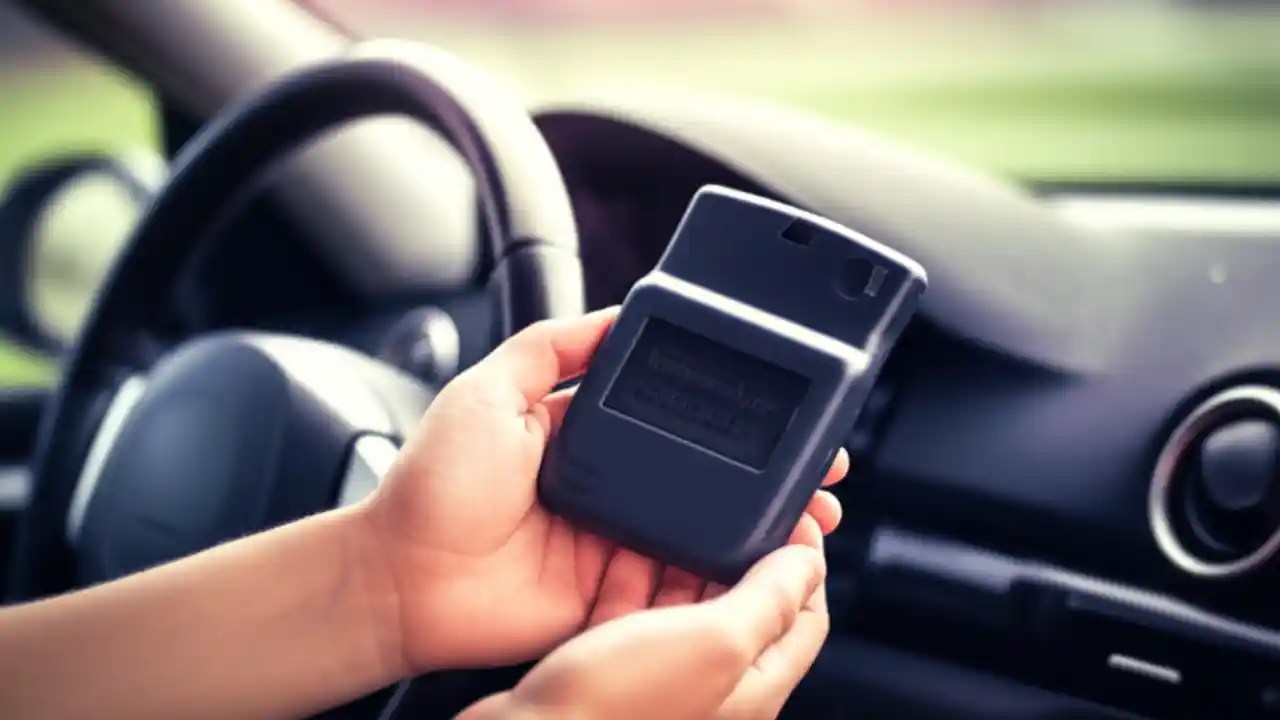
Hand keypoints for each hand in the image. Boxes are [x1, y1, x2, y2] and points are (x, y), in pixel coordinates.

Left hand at [358, 309, 848, 671]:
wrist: (401, 578)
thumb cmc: (432, 485)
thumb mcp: (489, 387)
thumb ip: (554, 345)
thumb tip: (618, 311)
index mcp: (589, 438)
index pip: (677, 419)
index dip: (729, 415)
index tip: (779, 406)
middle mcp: (613, 491)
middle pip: (707, 480)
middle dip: (769, 477)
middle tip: (821, 471)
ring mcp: (617, 547)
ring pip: (707, 536)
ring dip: (763, 530)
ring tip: (813, 519)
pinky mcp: (614, 597)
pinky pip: (680, 590)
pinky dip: (726, 582)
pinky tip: (769, 569)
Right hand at [460, 525, 830, 719]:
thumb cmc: (615, 709)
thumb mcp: (714, 641)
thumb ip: (769, 600)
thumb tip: (809, 562)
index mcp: (752, 687)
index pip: (806, 617)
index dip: (803, 563)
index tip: (790, 517)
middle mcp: (712, 686)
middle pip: (747, 605)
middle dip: (740, 552)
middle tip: (729, 506)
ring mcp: (661, 678)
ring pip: (685, 602)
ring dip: (680, 559)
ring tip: (671, 517)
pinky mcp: (613, 670)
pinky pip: (633, 610)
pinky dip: (631, 576)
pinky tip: (617, 548)